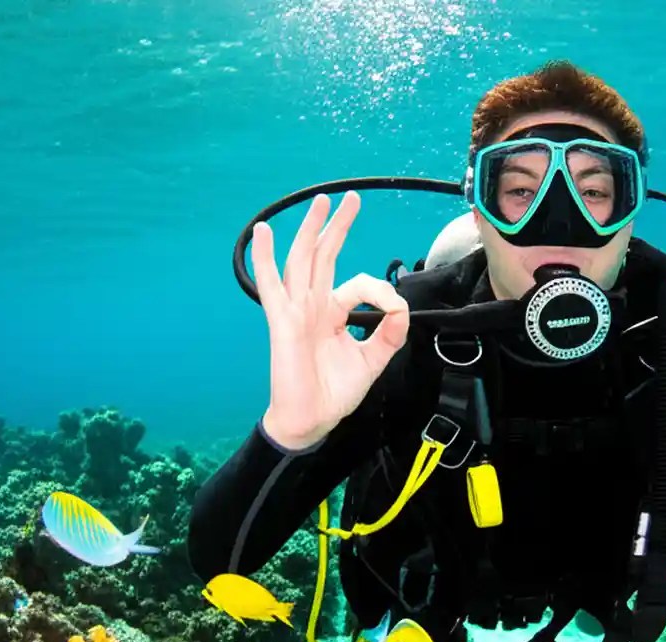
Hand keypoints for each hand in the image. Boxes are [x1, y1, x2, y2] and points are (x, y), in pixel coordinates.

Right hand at [252, 191, 409, 449]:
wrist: (312, 419)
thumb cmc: (334, 392)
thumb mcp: (373, 360)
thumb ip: (389, 333)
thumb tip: (402, 309)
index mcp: (333, 312)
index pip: (359, 283)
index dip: (382, 292)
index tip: (396, 311)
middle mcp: (313, 305)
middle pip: (325, 255)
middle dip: (337, 226)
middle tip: (349, 198)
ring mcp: (296, 310)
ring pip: (303, 261)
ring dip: (310, 229)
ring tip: (320, 201)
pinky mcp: (283, 322)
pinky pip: (271, 285)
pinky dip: (264, 258)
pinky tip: (263, 233)